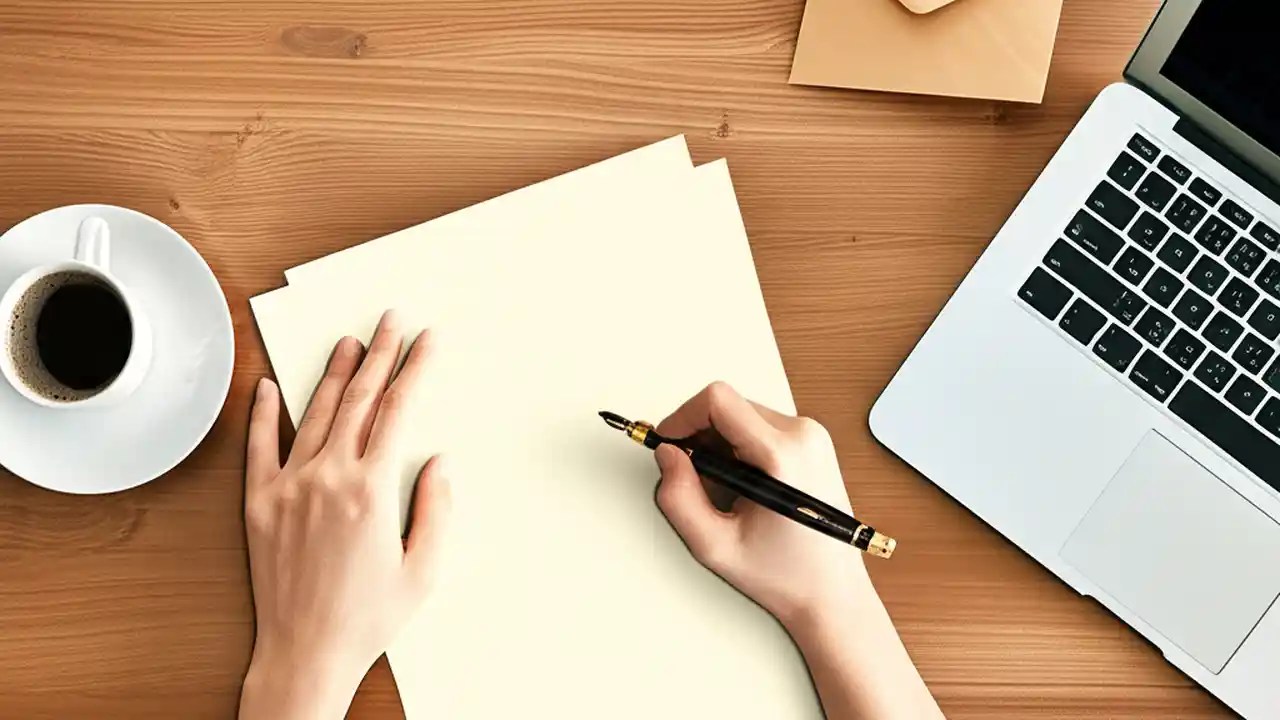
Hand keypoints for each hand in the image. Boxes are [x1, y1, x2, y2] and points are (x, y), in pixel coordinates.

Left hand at [239, 311, 450, 719]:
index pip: (398, 410)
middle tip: (391, 321)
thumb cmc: (367, 618)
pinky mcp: (259, 504)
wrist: (306, 652)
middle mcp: (329, 478)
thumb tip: (438, 462)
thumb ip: (436, 509)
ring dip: (335, 373)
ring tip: (349, 342)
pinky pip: (260, 447)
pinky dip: (264, 413)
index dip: (415, 368)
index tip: (427, 341)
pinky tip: (269, 386)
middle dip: (381, 353)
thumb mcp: (424, 569)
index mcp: (372, 490)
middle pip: (360, 399)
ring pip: (315, 414)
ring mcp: (290, 487)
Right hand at [654, 382, 943, 719]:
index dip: (682, 416)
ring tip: (722, 490)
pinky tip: (741, 485)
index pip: (718, 399)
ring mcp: (812, 436)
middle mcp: (803, 435)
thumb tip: (667, 455)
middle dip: (698, 434)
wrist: (833, 593)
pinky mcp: (811, 442)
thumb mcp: (715, 546)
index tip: (668, 444)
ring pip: (741, 413)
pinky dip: (737, 447)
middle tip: (692, 478)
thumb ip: (678, 498)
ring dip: (718, 443)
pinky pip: (758, 426)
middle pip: (728, 404)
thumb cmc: (785, 575)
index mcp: (784, 454)